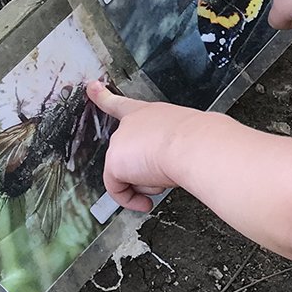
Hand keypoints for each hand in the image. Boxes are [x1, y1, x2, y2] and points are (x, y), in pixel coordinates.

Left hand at [86, 80, 196, 211]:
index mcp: (148, 112)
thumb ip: (168, 144)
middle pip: (127, 154)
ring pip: (127, 173)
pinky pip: (117, 190)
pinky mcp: (114, 163)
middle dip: (145, 170)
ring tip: (165, 178)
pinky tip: (145, 203)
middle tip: (166, 173)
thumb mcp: (185, 134)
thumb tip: (167, 167)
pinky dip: (130, 200)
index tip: (92, 88)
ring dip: (146, 183)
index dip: (104, 97)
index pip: (122, 104)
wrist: (195, 145)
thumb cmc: (199, 139)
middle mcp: (130, 124)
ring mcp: (119, 142)